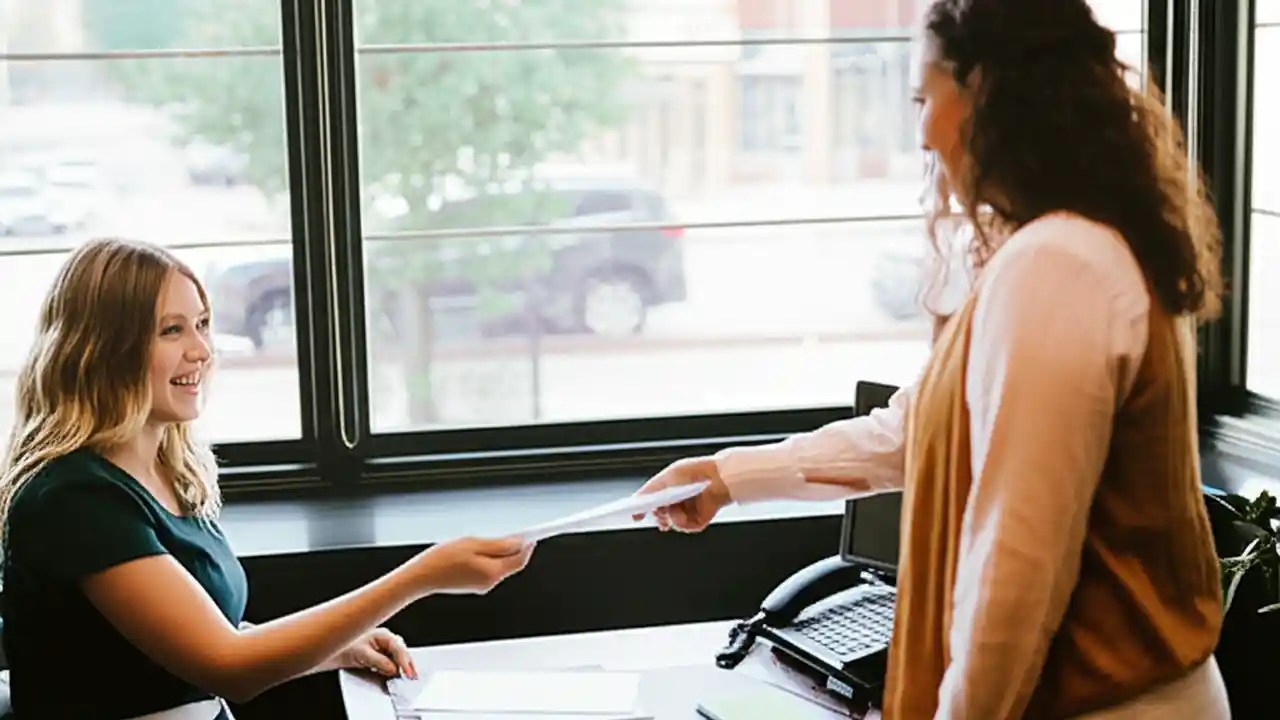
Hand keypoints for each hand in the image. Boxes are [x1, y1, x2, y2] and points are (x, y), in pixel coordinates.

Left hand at [336, 627, 417, 679]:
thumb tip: (393, 669)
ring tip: (405, 678)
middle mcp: (385, 641)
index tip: (408, 673)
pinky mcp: (379, 658)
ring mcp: (383, 649)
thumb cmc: (345, 646)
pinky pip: (390, 664)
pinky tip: (394, 676)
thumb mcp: (363, 654)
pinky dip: (393, 671)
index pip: (399, 648)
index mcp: (383, 635)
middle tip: (412, 677)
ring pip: (397, 659)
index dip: (405, 661)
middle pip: (401, 653)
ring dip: (400, 668)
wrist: (334, 650)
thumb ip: (380, 661)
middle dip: (407, 664)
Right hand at [414, 535, 535, 594]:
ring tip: (481, 541)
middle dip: (512, 548)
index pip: (520, 559)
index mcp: (493, 572)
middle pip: (511, 563)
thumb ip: (499, 545)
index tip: (532, 535)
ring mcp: (482, 585)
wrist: (422, 576)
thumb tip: (519, 543)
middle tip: (508, 533)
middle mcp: (490, 582)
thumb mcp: (474, 544)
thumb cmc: (443, 559)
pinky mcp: (474, 585)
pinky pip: (488, 568)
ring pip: (499, 565)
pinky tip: (473, 551)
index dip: (528, 546)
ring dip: (497, 552)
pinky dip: (487, 558)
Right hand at [631, 456, 730, 532]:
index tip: (633, 515)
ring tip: (675, 507)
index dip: (641, 509)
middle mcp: (677, 502)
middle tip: (657, 512)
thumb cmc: (693, 472)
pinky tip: (685, 512)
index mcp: (668, 490)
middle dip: (657, 515)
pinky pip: (684, 527)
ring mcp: (688, 512)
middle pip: (660, 516)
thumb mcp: (665, 478)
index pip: (651, 503)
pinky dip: (682, 521)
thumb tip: (636, 500)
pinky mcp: (698, 521)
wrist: (716, 478)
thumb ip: (648, 490)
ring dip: (670, 517)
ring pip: (671, 523)